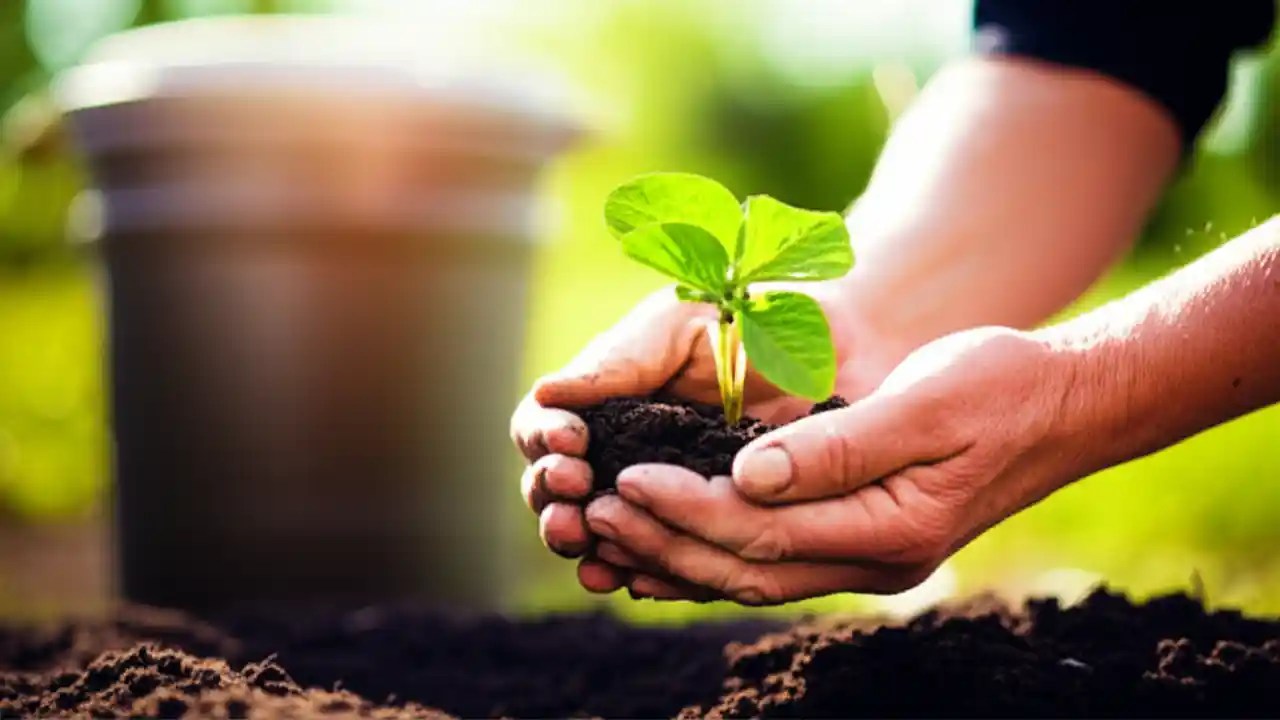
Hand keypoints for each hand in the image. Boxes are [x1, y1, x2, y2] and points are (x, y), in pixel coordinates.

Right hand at [509, 281, 893, 593]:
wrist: (843, 342)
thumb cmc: (753, 316)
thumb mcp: (680, 324)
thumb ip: (619, 361)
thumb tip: (548, 394)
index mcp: (604, 403)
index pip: (542, 431)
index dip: (543, 443)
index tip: (570, 443)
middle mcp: (624, 455)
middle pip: (557, 496)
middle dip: (554, 504)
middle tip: (573, 497)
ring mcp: (666, 497)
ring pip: (605, 538)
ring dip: (589, 549)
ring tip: (593, 552)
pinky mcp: (715, 530)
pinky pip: (671, 564)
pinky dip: (648, 576)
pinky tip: (638, 577)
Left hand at [581, 326, 1090, 603]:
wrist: (1064, 406)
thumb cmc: (1000, 389)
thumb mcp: (924, 405)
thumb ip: (838, 446)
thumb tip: (747, 474)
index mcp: (888, 528)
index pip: (761, 530)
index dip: (686, 509)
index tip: (627, 481)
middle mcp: (874, 558)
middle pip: (746, 568)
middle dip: (666, 543)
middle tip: (594, 515)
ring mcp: (870, 556)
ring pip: (755, 575)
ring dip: (681, 557)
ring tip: (613, 534)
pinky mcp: (864, 539)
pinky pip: (776, 561)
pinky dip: (718, 555)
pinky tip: (674, 543)